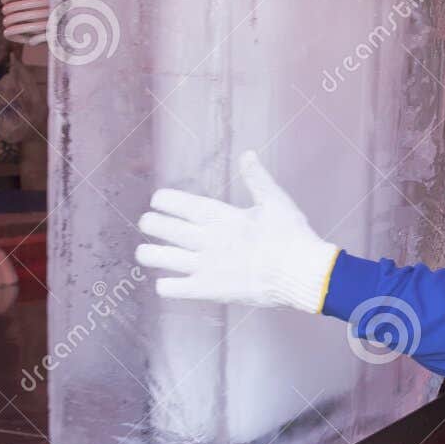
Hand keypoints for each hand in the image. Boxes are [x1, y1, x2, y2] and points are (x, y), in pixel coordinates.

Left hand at [135, 151, 339, 311]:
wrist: (300, 272)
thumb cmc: (291, 236)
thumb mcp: (276, 201)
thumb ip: (257, 179)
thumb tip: (247, 154)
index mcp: (220, 216)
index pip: (180, 204)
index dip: (164, 201)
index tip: (158, 200)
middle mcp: (206, 239)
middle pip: (163, 228)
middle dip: (150, 223)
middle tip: (147, 223)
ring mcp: (204, 265)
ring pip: (160, 258)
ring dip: (148, 254)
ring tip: (144, 253)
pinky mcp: (207, 290)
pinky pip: (173, 288)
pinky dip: (165, 286)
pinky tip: (166, 283)